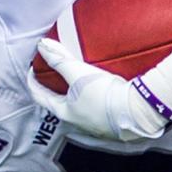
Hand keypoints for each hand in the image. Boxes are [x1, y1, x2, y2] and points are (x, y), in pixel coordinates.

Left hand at [28, 38, 171, 140]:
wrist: (138, 111)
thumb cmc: (105, 94)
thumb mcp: (79, 73)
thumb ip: (60, 59)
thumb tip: (42, 45)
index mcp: (64, 112)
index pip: (39, 96)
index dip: (33, 81)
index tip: (33, 68)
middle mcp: (77, 122)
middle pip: (59, 103)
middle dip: (54, 89)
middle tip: (55, 75)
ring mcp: (96, 126)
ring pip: (79, 108)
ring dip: (75, 95)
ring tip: (79, 81)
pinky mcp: (113, 125)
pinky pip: (97, 111)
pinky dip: (94, 101)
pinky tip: (102, 92)